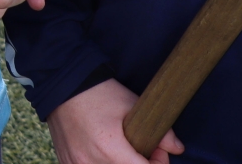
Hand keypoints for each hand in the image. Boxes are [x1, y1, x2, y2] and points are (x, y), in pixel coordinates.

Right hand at [47, 79, 182, 163]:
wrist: (63, 85)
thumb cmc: (99, 93)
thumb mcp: (132, 105)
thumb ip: (160, 130)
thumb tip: (178, 148)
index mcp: (109, 148)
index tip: (157, 152)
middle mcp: (91, 161)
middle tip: (145, 151)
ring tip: (123, 150)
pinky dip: (101, 163)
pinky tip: (104, 153)